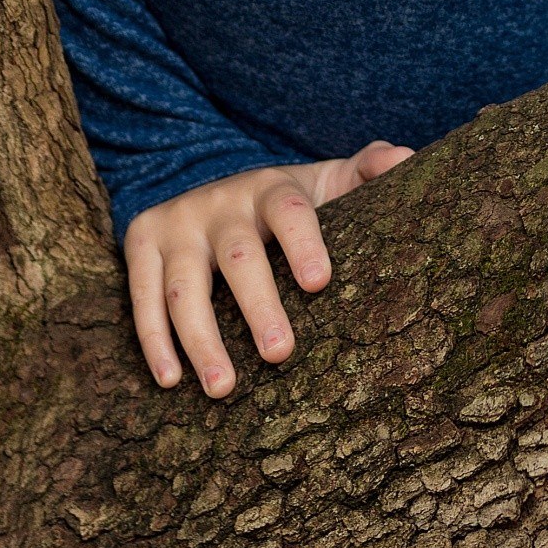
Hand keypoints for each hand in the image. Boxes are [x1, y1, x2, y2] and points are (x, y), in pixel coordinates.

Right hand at [123, 140, 412, 397]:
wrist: (207, 180)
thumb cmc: (284, 202)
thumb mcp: (324, 181)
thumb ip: (365, 170)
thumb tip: (406, 159)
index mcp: (272, 188)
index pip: (289, 212)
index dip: (303, 244)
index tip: (319, 282)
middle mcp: (221, 203)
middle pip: (238, 257)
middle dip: (257, 305)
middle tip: (279, 353)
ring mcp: (178, 224)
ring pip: (184, 285)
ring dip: (201, 339)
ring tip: (224, 389)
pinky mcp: (142, 242)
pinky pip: (141, 296)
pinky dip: (153, 340)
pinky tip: (171, 381)